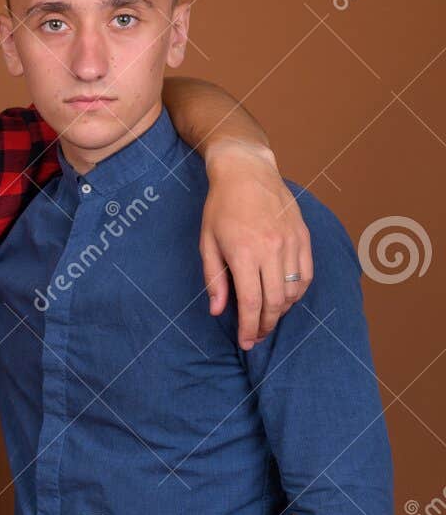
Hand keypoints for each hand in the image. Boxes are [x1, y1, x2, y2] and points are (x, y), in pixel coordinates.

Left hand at [199, 140, 313, 349]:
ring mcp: (291, 242)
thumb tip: (218, 311)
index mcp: (245, 253)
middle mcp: (272, 249)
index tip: (246, 342)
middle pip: (275, 302)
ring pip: (293, 291)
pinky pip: (306, 274)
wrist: (247, 171)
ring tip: (267, 318)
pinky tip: (284, 299)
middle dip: (265, 325)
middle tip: (256, 336)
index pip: (252, 302)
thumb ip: (213, 279)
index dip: (249, 327)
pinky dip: (297, 292)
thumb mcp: (207, 243)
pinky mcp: (303, 236)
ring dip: (281, 311)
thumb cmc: (220, 208)